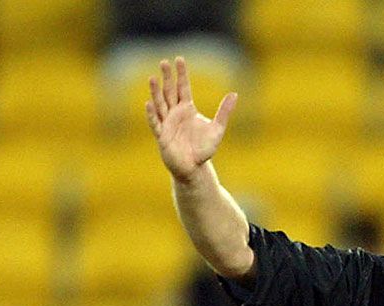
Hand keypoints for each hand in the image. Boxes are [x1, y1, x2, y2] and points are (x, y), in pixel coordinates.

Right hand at [145, 56, 237, 182]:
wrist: (194, 168)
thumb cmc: (204, 148)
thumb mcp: (218, 129)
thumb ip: (224, 112)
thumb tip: (234, 94)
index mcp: (187, 108)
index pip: (183, 87)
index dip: (181, 74)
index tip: (179, 59)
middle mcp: (175, 113)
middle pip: (169, 91)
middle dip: (167, 77)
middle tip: (164, 62)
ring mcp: (166, 123)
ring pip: (160, 104)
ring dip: (156, 91)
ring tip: (152, 78)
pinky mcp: (162, 135)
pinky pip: (155, 123)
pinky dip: (151, 114)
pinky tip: (149, 103)